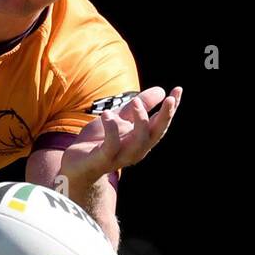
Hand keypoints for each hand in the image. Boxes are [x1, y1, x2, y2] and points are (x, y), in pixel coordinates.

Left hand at [58, 86, 181, 197]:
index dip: (171, 109)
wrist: (75, 165)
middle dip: (165, 117)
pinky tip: (107, 115)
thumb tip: (161, 90)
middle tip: (169, 98)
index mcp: (140, 140)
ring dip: (140, 120)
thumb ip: (136, 106)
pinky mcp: (102, 160)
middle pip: (156, 134)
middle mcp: (135, 150)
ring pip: (139, 142)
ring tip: (134, 101)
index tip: (178, 89)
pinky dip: (111, 129)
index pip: (160, 124)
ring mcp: (120, 157)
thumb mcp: (119, 119)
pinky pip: (111, 146)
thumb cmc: (98, 142)